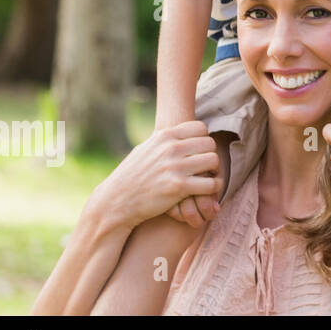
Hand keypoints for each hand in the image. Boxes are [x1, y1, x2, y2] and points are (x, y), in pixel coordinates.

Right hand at [92, 122, 222, 230]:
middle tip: (203, 167)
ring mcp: (175, 167)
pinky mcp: (179, 187)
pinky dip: (213, 187)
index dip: (203, 140)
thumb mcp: (145, 149)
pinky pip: (211, 183)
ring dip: (213, 171)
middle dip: (209, 155)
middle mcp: (171, 148)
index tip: (198, 152)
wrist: (116, 202)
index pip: (201, 128)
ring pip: (214, 161)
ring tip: (205, 178)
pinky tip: (205, 191)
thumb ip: (164, 139)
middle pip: (210, 144)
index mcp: (164, 136)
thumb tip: (182, 129)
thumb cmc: (132, 176)